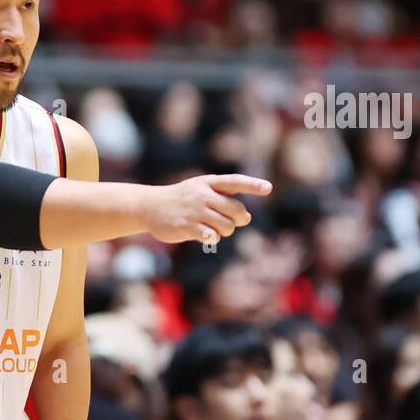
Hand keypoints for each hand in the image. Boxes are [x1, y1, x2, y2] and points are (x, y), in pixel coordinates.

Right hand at [140, 174, 270, 243]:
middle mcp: (202, 195)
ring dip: (225, 231)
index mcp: (208, 182)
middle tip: (230, 220)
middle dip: (239, 219)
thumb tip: (246, 216)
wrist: (150, 206)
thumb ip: (224, 197)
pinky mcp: (187, 227)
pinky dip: (213, 238)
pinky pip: (212, 237)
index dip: (252, 185)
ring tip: (213, 228)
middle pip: (237, 210)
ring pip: (227, 226)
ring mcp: (194, 211)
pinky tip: (204, 235)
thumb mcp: (201, 188)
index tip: (268, 188)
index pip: (234, 182)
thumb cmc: (183, 198)